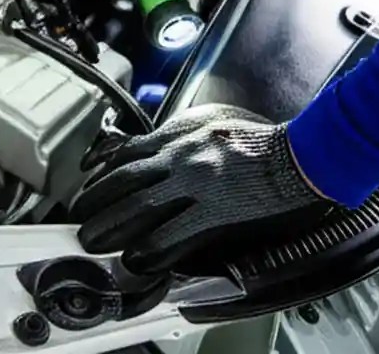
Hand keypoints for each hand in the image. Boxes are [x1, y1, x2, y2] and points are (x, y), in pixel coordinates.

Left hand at [72, 105, 332, 274]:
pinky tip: (137, 259)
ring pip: (139, 206)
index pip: (125, 154)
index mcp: (178, 135)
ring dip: (111, 226)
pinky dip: (151, 247)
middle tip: (78, 218)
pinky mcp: (216, 209)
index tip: (87, 188)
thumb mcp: (210, 121)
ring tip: (93, 240)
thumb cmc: (260, 139)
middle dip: (95, 202)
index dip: (100, 174)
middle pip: (123, 181)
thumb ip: (179, 134)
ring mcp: (196, 183)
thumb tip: (154, 146)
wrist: (300, 153)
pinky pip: (174, 232)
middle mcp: (180, 156)